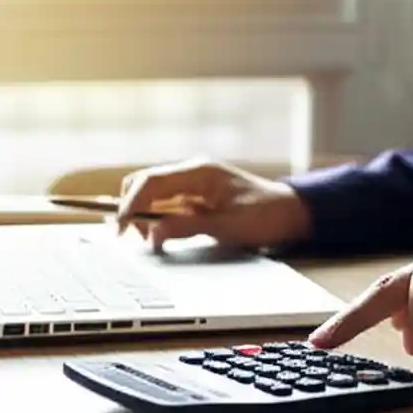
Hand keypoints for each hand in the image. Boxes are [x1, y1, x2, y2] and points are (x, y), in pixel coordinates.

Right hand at [115, 158, 312, 251]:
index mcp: (199, 172)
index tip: (121, 225)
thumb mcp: (227, 227)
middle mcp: (192, 173)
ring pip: (153, 195)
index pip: (151, 181)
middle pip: (145, 183)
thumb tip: (153, 232)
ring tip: (153, 240)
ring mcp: (193, 184)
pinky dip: (160, 220)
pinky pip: (167, 205)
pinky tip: (165, 235)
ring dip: (146, 216)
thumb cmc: (266, 216)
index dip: (130, 203)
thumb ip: (187, 227)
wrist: (291, 213)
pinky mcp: (195, 197)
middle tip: (131, 236)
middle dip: (133, 208)